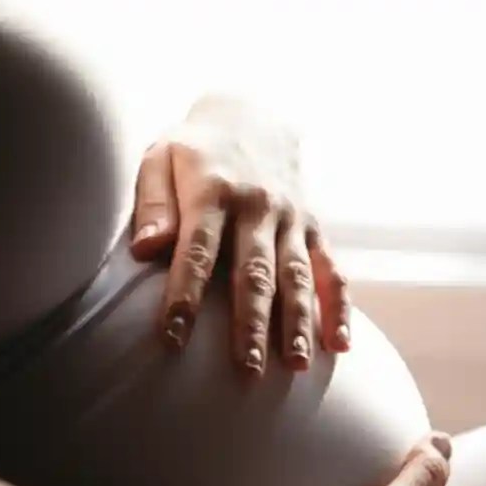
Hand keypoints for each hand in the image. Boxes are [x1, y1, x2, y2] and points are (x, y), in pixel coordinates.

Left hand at [129, 96, 351, 376]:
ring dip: (298, 323)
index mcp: (212, 190)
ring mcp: (291, 218)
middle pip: (255, 272)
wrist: (251, 115)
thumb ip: (153, 204)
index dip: (184, 296)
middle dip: (251, 322)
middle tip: (246, 369)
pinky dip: (339, 307)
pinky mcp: (314, 227)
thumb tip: (145, 250)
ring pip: (297, 277)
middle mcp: (258, 206)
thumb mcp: (159, 159)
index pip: (197, 251)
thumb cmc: (192, 150)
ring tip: (295, 366)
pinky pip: (331, 270)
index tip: (172, 339)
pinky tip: (340, 345)